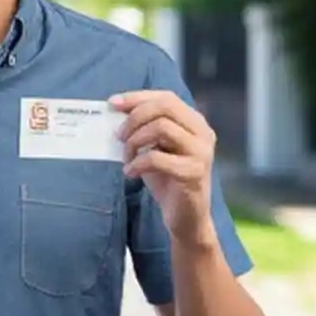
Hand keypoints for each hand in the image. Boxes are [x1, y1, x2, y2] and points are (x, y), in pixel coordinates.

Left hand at [111, 90, 217, 246]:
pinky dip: (138, 163)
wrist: (186, 218)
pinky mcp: (194, 173)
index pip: (166, 97)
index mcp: (194, 122)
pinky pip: (158, 158)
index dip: (138, 97)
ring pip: (162, 128)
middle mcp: (203, 133)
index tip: (112, 103)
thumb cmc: (168, 180)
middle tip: (119, 136)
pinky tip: (130, 173)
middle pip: (165, 107)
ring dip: (135, 141)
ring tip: (127, 157)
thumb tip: (116, 110)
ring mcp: (201, 152)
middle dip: (135, 118)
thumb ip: (144, 128)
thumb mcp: (154, 148)